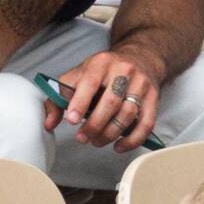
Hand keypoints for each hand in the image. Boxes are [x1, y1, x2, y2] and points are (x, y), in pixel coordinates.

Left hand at [42, 45, 162, 152]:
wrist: (140, 57)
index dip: (81, 102)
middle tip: (83, 137)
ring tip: (97, 141)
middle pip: (111, 102)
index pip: (91, 82)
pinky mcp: (154, 97)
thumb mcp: (79, 76)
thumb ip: (59, 98)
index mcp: (101, 62)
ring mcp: (141, 84)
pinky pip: (146, 124)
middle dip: (95, 125)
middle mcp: (124, 70)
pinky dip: (132, 140)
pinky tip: (119, 146)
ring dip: (110, 134)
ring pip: (128, 114)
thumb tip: (49, 124)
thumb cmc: (104, 71)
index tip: (73, 120)